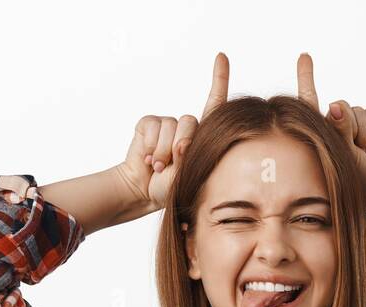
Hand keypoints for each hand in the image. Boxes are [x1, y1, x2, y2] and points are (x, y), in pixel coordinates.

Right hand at [113, 52, 229, 214]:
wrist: (144, 190)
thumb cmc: (171, 187)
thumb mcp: (189, 175)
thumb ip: (190, 158)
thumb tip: (183, 142)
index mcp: (201, 136)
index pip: (214, 104)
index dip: (219, 80)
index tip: (221, 57)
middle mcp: (185, 126)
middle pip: (190, 122)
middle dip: (181, 148)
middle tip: (170, 168)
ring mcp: (166, 123)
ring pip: (171, 127)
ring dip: (163, 152)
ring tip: (159, 166)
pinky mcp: (148, 123)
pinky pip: (153, 127)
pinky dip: (150, 147)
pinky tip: (148, 158)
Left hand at [295, 52, 365, 208]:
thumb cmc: (354, 175)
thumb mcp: (342, 153)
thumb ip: (339, 128)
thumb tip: (335, 105)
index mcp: (319, 131)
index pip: (309, 99)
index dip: (306, 76)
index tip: (304, 56)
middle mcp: (333, 124)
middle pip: (340, 106)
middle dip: (350, 126)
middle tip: (353, 149)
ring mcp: (350, 124)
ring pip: (357, 110)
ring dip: (363, 131)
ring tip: (363, 151)